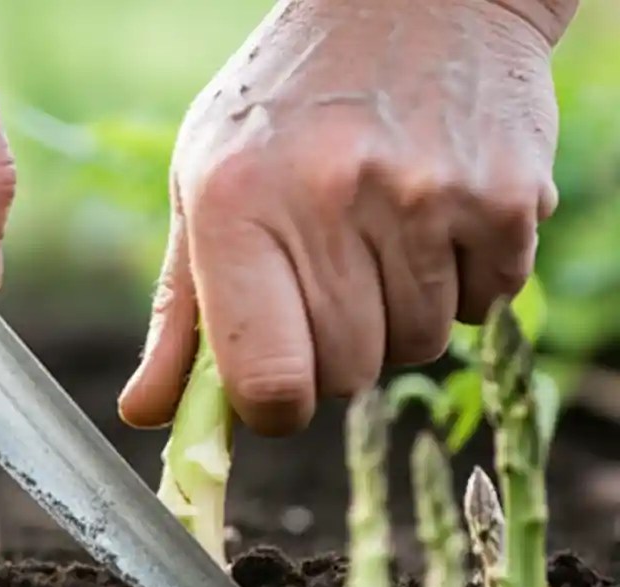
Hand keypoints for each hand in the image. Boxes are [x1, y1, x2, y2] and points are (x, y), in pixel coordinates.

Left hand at [119, 0, 577, 435]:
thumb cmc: (285, 106)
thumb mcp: (204, 185)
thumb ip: (179, 312)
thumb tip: (145, 414)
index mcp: (236, 204)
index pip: (267, 380)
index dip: (272, 407)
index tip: (275, 388)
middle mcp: (329, 200)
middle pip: (346, 374)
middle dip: (334, 350)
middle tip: (328, 276)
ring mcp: (425, 197)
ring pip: (418, 347)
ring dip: (399, 315)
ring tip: (379, 230)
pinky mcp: (505, 197)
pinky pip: (485, 308)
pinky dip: (461, 284)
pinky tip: (434, 215)